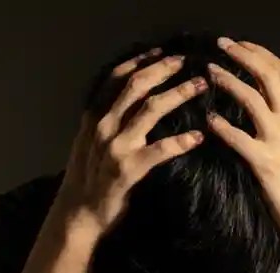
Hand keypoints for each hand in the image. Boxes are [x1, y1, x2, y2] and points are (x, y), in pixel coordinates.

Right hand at [49, 50, 207, 249]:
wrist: (80, 214)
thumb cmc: (89, 179)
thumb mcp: (90, 143)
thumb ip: (106, 121)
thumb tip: (130, 102)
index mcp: (95, 118)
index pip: (116, 79)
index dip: (140, 62)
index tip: (162, 52)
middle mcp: (103, 127)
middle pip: (136, 86)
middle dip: (163, 70)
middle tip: (187, 63)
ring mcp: (116, 147)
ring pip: (150, 109)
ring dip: (178, 94)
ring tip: (199, 86)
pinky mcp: (129, 169)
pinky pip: (160, 150)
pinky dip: (181, 141)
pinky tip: (198, 137)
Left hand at [206, 38, 279, 241]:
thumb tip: (270, 98)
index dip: (259, 52)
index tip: (239, 44)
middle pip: (268, 75)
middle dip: (242, 55)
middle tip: (221, 45)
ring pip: (252, 99)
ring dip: (228, 81)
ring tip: (210, 73)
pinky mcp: (266, 162)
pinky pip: (238, 138)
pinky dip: (221, 126)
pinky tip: (208, 120)